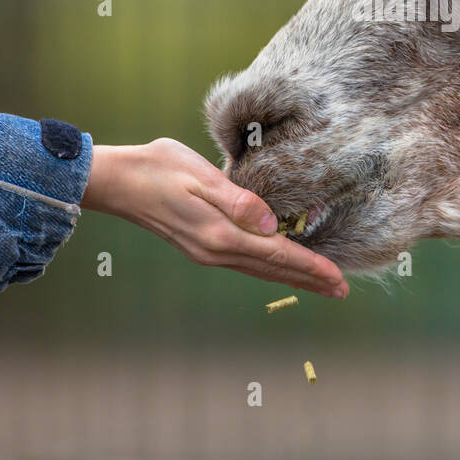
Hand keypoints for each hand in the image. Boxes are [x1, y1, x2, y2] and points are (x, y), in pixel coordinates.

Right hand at [81, 137, 348, 298]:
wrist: (117, 181)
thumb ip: (238, 201)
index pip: (277, 254)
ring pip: (260, 270)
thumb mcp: (200, 176)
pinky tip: (279, 266)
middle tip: (342, 290)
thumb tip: (271, 224)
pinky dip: (271, 268)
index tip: (338, 278)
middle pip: (273, 270)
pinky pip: (246, 263)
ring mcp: (207, 252)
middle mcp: (216, 251)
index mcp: (221, 234)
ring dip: (292, 277)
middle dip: (310, 279)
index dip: (311, 266)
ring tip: (320, 283)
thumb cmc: (158, 168)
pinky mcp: (201, 246)